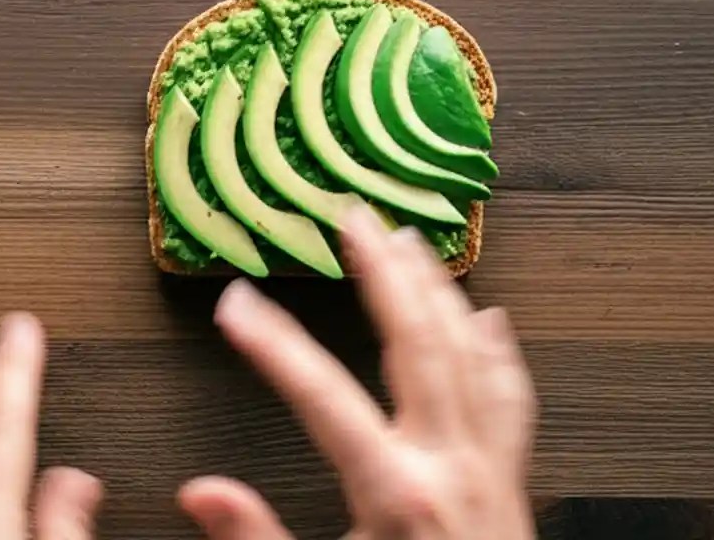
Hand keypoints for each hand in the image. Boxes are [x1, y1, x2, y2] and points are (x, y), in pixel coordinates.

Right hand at [180, 206, 535, 539]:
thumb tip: (201, 494)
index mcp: (395, 495)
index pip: (321, 397)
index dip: (272, 344)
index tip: (237, 304)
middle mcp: (449, 467)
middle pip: (414, 344)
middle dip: (380, 273)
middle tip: (352, 218)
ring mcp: (488, 469)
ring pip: (467, 355)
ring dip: (437, 290)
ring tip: (410, 240)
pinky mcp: (511, 482)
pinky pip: (511, 399)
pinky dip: (499, 352)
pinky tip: (491, 319)